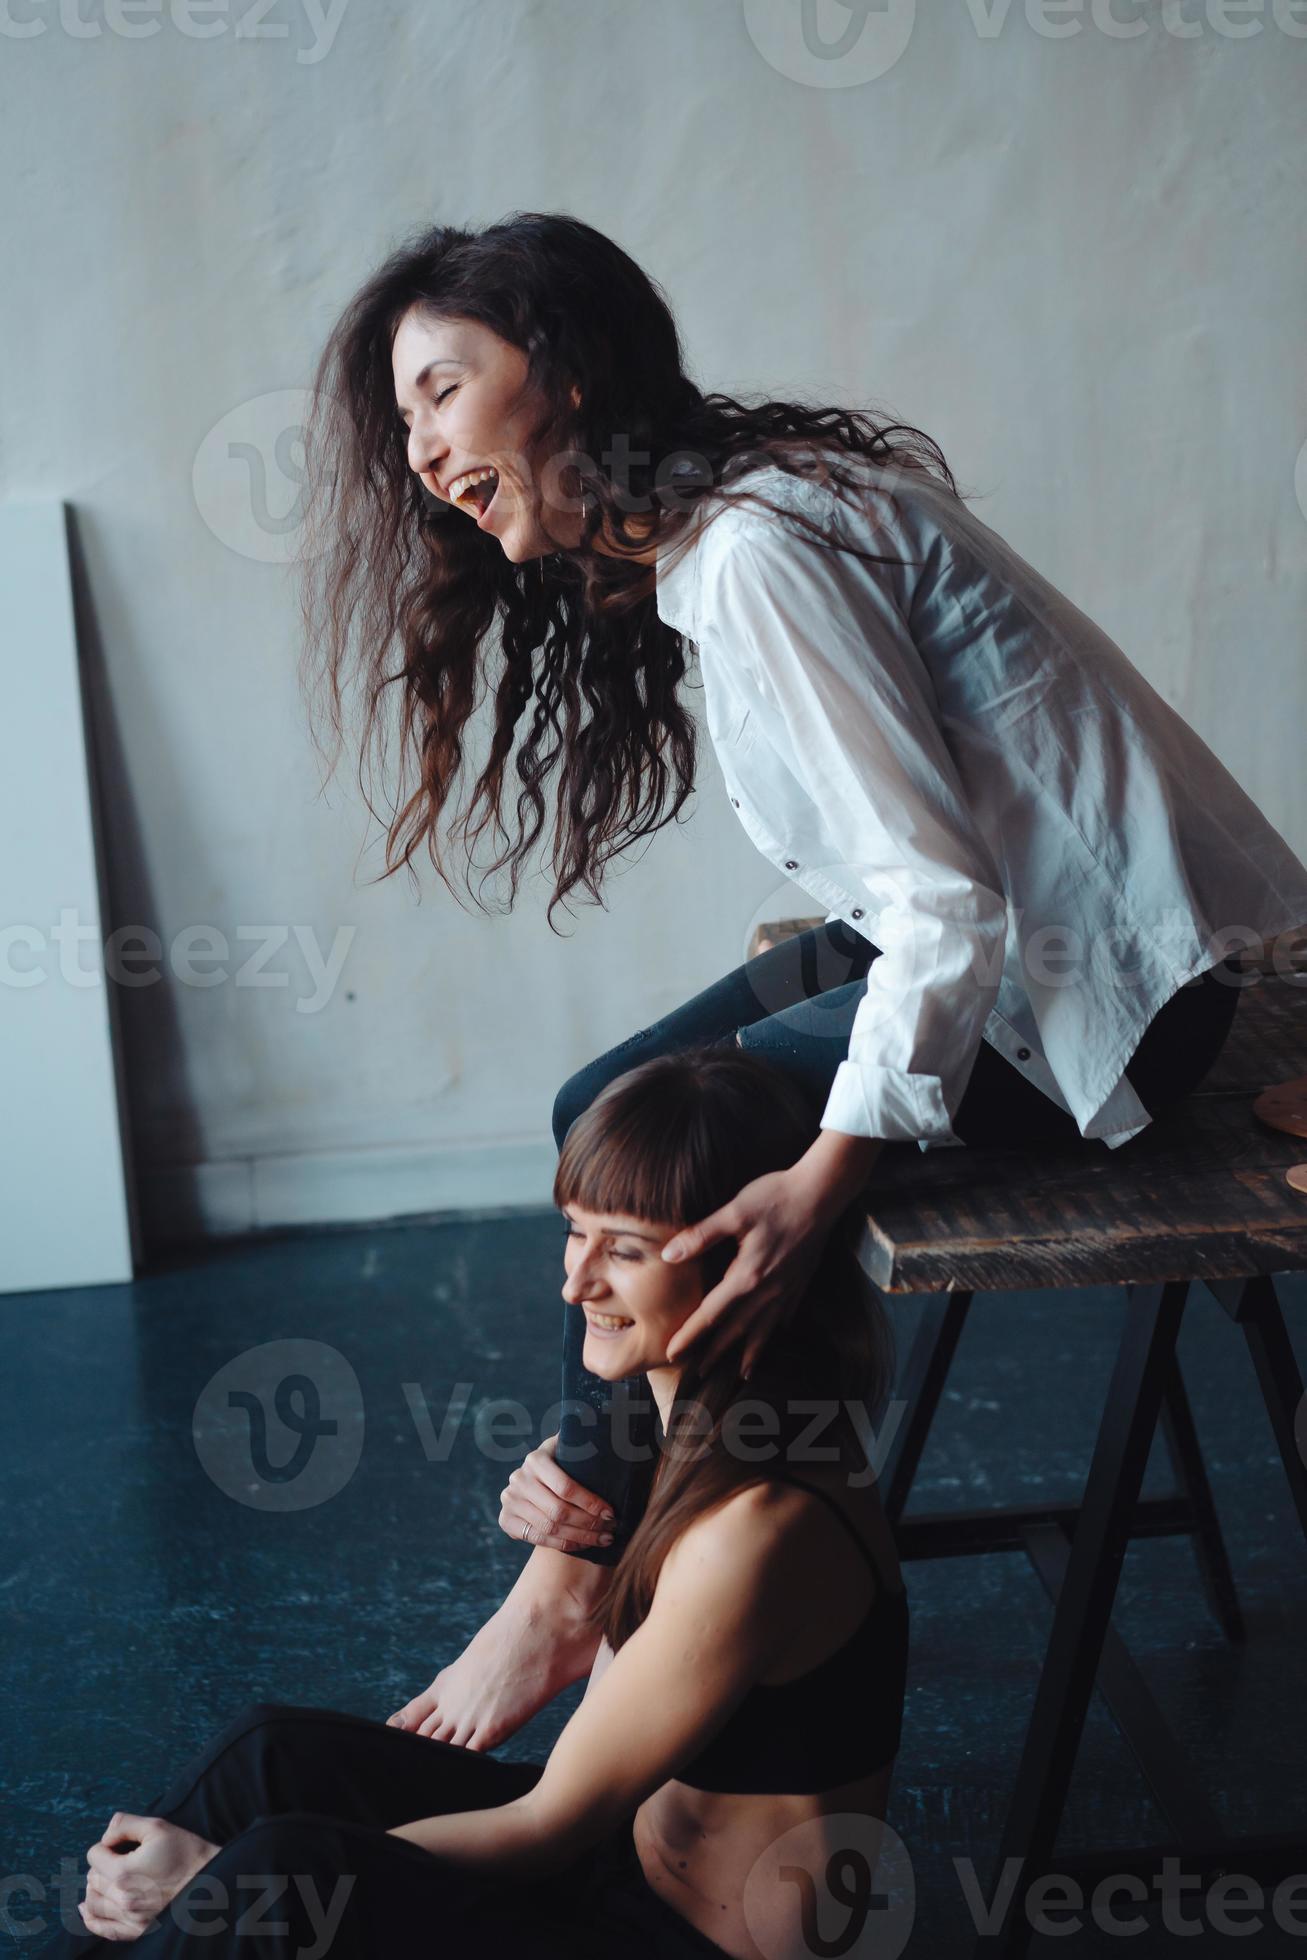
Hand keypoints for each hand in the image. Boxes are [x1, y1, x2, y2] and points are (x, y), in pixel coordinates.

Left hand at [78, 1814, 218, 1941]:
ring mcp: (128, 1918)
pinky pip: (101, 1929)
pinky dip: (91, 1918)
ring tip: (109, 1878)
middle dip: (103, 1865)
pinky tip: (87, 1908)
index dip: (107, 1845)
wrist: (212, 1882)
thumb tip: (106, 1834)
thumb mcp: (158, 1827)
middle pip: (92, 1878)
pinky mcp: (135, 1931)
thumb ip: (125, 1824)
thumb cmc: (186, 1852)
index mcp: (124, 1872)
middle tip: (122, 1858)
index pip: (94, 1855)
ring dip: (95, 1887)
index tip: (123, 1844)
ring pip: (92, 1902)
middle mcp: (122, 1899)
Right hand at [495, 1428, 617, 1553]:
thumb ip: (585, 1440)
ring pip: (549, 1527)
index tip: (610, 1512)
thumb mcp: (568, 1449)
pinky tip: (582, 1544)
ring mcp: (509, 1499)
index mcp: (535, 1459)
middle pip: (558, 1510)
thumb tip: (611, 1423)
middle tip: (610, 1530)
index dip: (590, 1502)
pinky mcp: (506, 1519)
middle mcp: (519, 1478)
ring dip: (580, 1537)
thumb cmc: (562, 1464)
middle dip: (588, 1523)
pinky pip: (537, 1537)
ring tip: (602, 1539)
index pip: (566, 1486)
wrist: (532, 1482)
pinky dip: (563, 1544)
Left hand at [659, 1164, 840, 1376]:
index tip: (672, 1354)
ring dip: (751, 1351)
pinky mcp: (802, 1278)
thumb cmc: (776, 1196)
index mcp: (747, 1275)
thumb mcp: (734, 1211)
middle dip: (717, 1352)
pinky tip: (776, 1331)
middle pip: (737, 1328)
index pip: (711, 1313)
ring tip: (744, 1373)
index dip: (690, 1335)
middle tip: (700, 1374)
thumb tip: (669, 1255)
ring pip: (765, 1327)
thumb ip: (701, 1235)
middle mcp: (768, 1288)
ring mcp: (788, 1286)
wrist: (822, 1191)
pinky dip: (777, 1326)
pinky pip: (787, 1311)